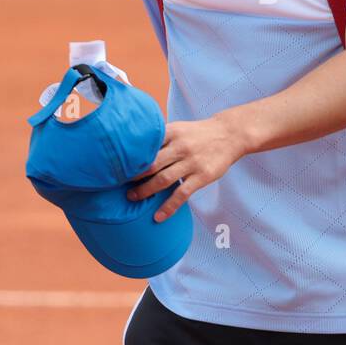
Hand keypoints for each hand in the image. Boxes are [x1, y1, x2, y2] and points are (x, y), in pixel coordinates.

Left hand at [127, 115, 245, 221]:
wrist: (230, 134)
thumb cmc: (198, 133)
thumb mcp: (179, 128)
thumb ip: (160, 138)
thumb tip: (133, 149)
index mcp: (172, 132)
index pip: (146, 144)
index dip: (130, 156)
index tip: (115, 165)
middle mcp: (180, 146)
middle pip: (151, 163)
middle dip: (133, 176)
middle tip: (117, 184)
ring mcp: (191, 162)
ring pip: (163, 179)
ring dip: (146, 191)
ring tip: (132, 198)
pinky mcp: (202, 176)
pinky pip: (182, 194)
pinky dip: (169, 207)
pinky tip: (158, 216)